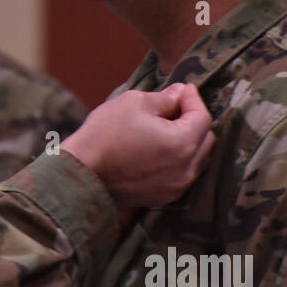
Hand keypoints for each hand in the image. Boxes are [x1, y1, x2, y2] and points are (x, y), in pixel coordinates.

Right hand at [62, 83, 213, 209]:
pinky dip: (177, 159)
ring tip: (164, 127)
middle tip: (173, 107)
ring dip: (187, 140)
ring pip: (196, 158)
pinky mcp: (163, 197)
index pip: (203, 116)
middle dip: (194, 120)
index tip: (182, 89)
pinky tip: (157, 148)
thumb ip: (164, 98)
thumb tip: (178, 95)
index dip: (193, 99)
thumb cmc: (105, 134)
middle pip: (205, 138)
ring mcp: (176, 187)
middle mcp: (186, 169)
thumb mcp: (134, 103)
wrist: (81, 174)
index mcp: (183, 143)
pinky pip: (181, 174)